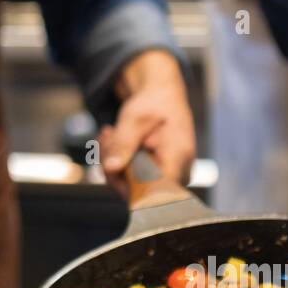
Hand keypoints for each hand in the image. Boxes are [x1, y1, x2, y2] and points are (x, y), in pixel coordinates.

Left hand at [99, 51, 195, 197]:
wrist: (161, 96)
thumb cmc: (154, 102)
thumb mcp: (134, 118)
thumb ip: (123, 144)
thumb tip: (111, 168)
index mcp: (179, 158)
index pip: (155, 192)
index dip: (129, 187)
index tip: (110, 166)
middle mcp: (178, 174)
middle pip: (137, 191)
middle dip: (113, 165)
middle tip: (108, 136)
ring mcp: (167, 177)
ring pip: (128, 186)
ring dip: (111, 160)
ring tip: (111, 133)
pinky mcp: (155, 176)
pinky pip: (129, 179)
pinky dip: (116, 160)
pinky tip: (114, 139)